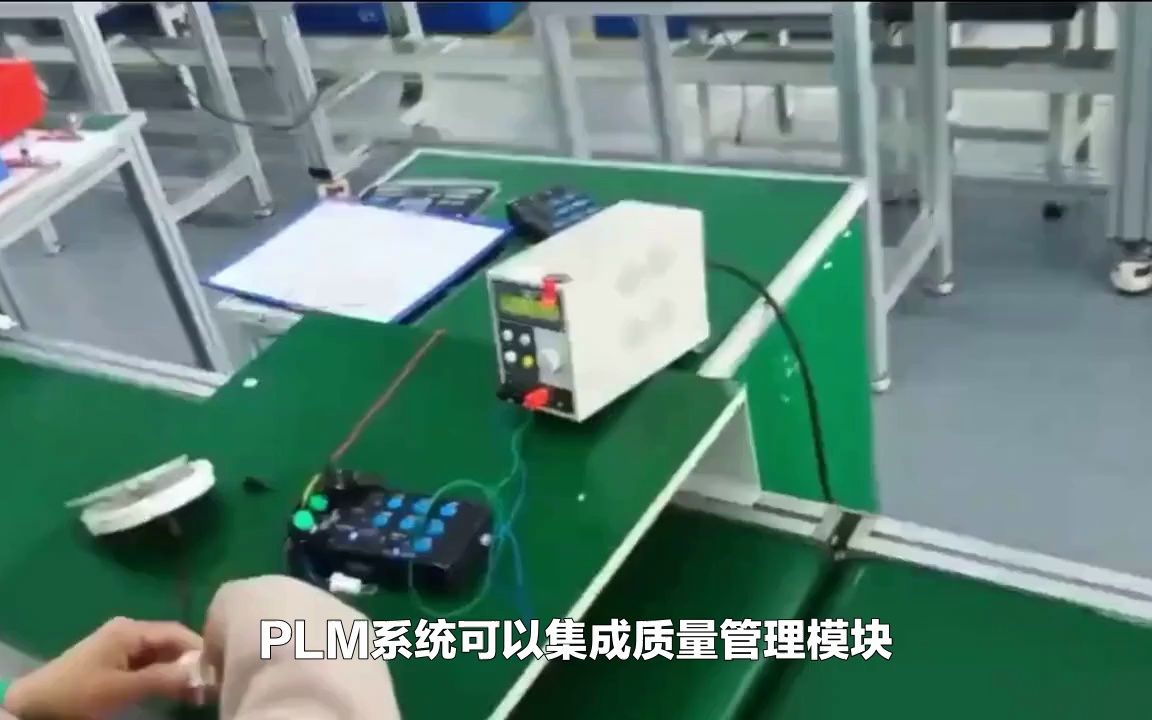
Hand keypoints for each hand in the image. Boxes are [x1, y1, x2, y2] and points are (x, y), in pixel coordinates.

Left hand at [4, 617, 201, 718]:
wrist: (34, 706)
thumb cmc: (79, 693)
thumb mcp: (122, 689)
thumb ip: (163, 678)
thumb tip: (202, 673)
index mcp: (130, 629)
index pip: (177, 632)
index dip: (200, 650)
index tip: (221, 669)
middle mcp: (128, 631)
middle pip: (170, 642)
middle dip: (191, 663)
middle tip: (211, 685)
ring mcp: (120, 647)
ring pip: (161, 655)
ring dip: (179, 672)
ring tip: (197, 692)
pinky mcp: (114, 663)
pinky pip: (148, 665)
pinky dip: (164, 676)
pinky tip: (176, 691)